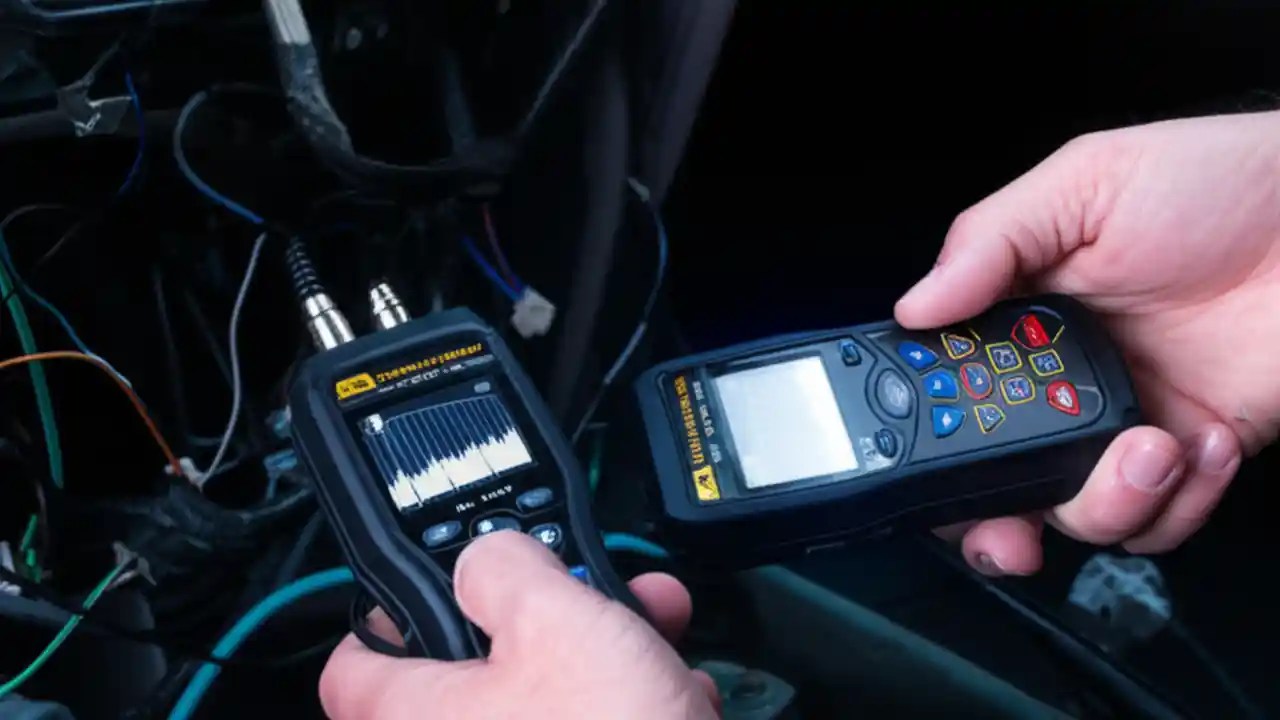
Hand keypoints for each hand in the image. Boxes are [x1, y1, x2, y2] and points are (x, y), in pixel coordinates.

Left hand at [318, 531, 718, 718]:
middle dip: (547, 620)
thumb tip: (485, 560)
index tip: (445, 585)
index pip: (356, 662)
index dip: (395, 608)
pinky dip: (618, 715)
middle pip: (472, 672)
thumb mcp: (556, 620)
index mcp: (414, 719)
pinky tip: (673, 700)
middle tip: (587, 596)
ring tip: (655, 639)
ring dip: (601, 660)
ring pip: (541, 702)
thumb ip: (504, 570)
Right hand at [896, 111, 1279, 572]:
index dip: (930, 435)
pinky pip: (1164, 520)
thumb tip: (916, 303)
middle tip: (1010, 518)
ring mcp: (1126, 422)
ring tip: (1147, 446)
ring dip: (1107, 501)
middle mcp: (1064, 379)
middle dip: (991, 519)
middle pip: (996, 478)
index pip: (950, 392)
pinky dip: (1183, 501)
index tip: (939, 452)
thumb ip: (989, 240)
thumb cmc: (1218, 182)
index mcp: (1021, 318)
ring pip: (1077, 514)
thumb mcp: (1083, 184)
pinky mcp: (1192, 454)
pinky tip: (1204, 439)